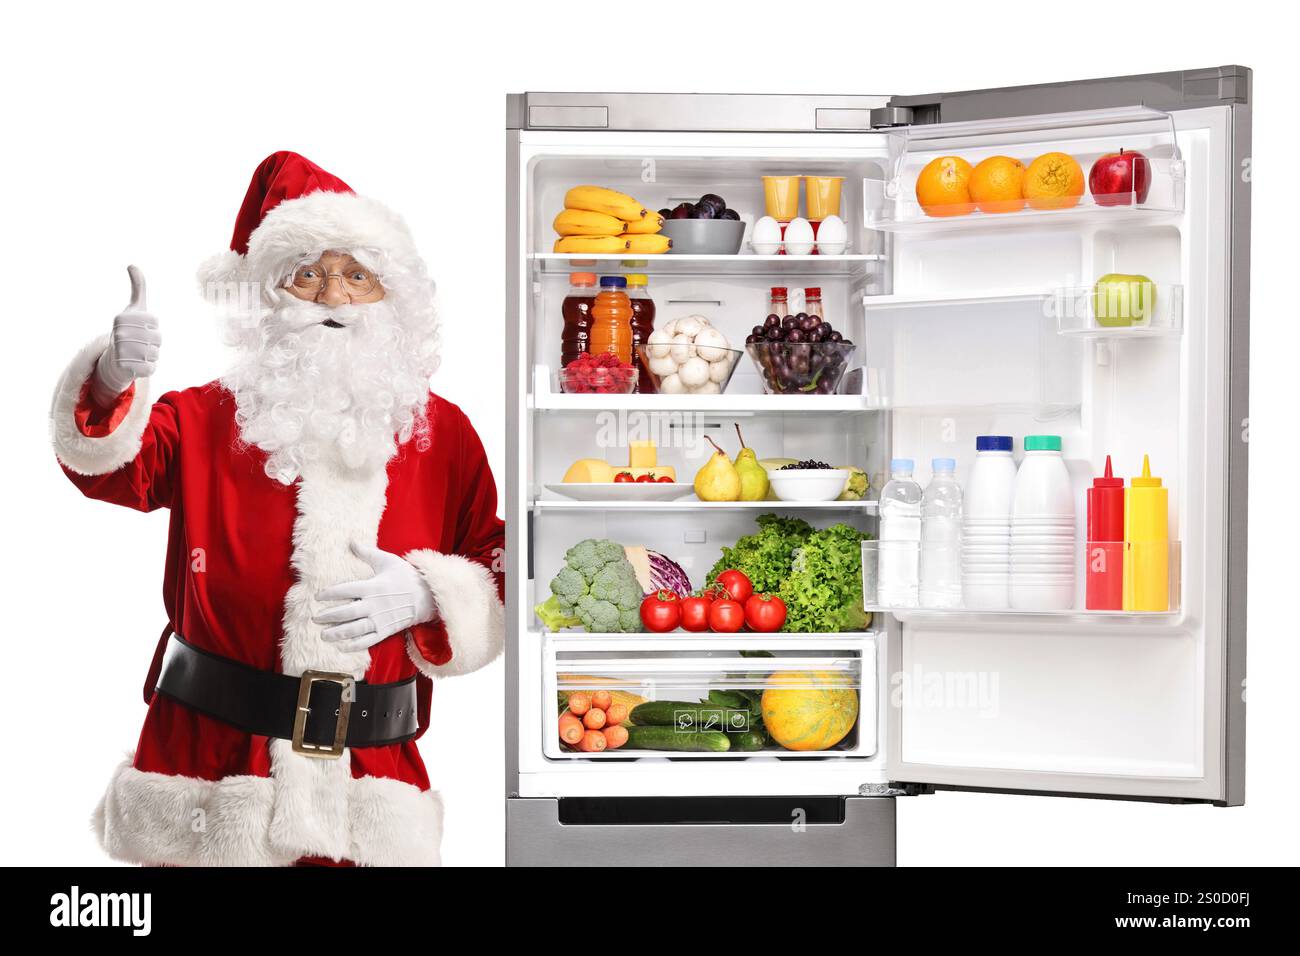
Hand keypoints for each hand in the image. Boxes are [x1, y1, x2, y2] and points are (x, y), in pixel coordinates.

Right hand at [91, 265, 160, 407]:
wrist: (113, 359)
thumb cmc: (128, 330)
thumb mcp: (134, 307)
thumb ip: (138, 287)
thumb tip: (132, 265)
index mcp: (122, 318)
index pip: (155, 322)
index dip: (153, 327)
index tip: (140, 328)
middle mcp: (119, 334)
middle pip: (158, 339)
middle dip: (154, 342)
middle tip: (140, 343)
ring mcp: (122, 352)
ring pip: (155, 354)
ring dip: (152, 355)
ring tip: (139, 354)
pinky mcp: (126, 369)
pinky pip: (151, 368)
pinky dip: (149, 367)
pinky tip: (137, 364)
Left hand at [313, 543, 438, 651]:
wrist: (427, 595)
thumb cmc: (406, 576)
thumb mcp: (387, 561)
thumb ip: (367, 553)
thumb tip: (351, 541)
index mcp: (372, 586)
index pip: (345, 590)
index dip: (329, 594)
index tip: (317, 597)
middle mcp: (374, 605)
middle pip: (346, 612)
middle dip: (328, 616)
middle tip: (315, 618)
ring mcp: (380, 620)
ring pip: (354, 629)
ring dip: (337, 633)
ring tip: (323, 635)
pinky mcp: (386, 630)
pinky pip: (367, 641)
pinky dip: (354, 645)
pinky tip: (342, 646)